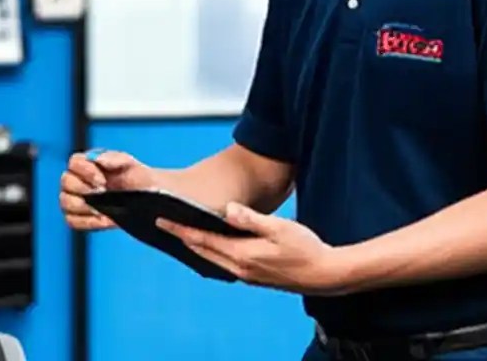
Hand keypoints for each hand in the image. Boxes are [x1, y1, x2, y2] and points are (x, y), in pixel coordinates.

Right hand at [60, 150, 158, 230]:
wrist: (148, 199)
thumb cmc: (138, 179)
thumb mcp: (131, 165)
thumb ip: (115, 158)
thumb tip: (97, 158)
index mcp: (88, 163)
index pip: (74, 162)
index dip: (85, 171)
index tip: (103, 180)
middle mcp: (78, 180)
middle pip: (66, 182)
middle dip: (84, 189)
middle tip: (103, 194)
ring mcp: (77, 199)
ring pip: (65, 202)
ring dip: (83, 206)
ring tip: (101, 209)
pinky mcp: (79, 217)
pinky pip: (72, 221)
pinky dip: (87, 222)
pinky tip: (104, 220)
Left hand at [156, 202, 352, 295]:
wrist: (325, 275)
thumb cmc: (305, 248)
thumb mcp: (280, 228)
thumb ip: (251, 219)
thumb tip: (227, 209)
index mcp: (242, 254)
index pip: (202, 239)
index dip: (181, 229)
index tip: (162, 219)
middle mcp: (239, 267)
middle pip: (202, 250)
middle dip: (183, 237)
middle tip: (165, 223)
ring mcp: (246, 275)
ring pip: (212, 258)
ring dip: (196, 245)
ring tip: (182, 232)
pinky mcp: (254, 276)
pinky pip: (223, 263)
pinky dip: (211, 252)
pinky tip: (211, 245)